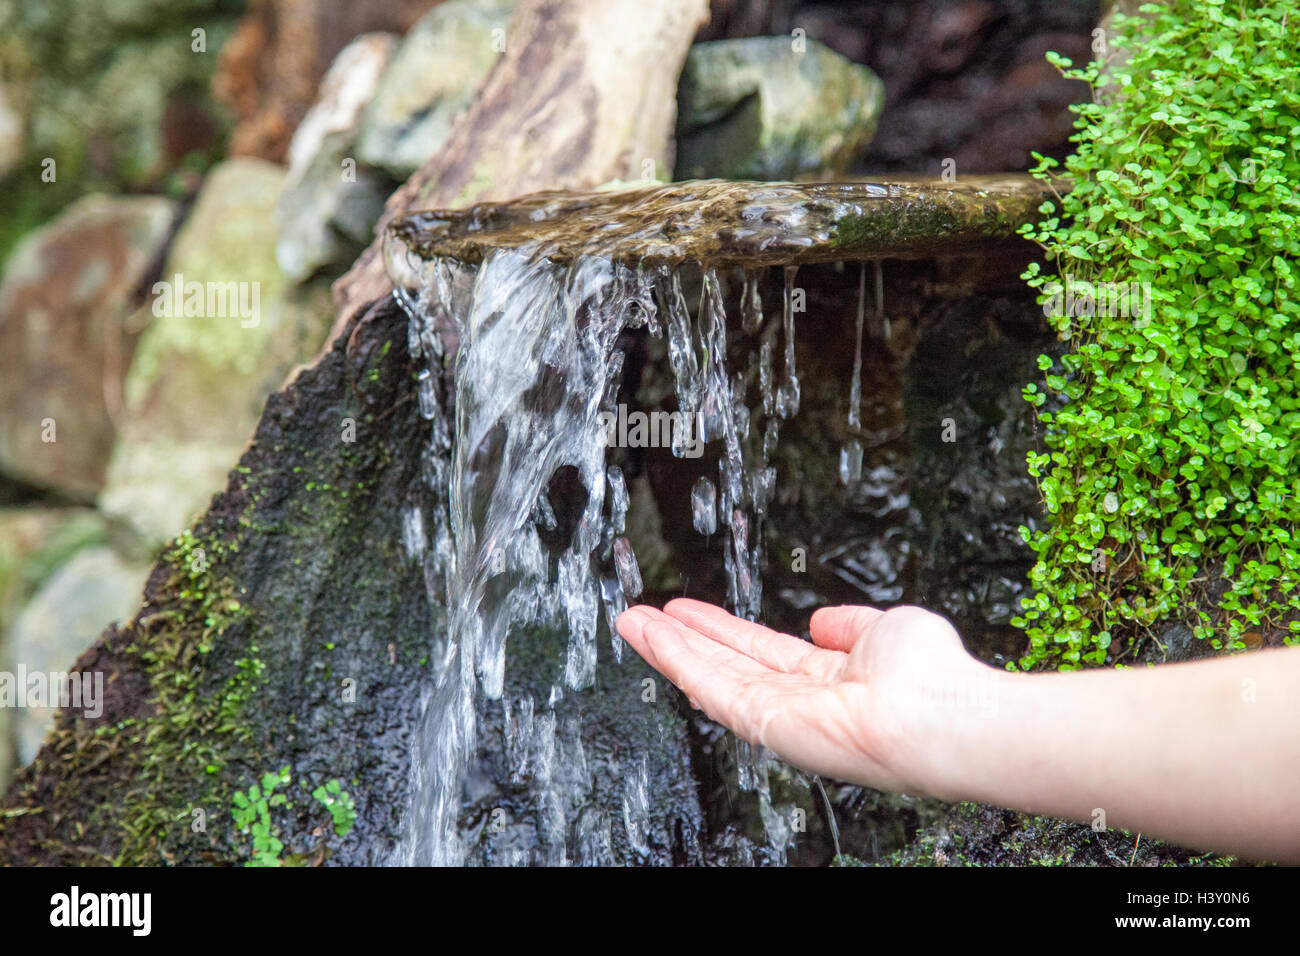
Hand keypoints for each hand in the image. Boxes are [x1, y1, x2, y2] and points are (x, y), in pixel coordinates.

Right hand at [616, 598, 986, 795]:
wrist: (941, 713)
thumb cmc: (932, 676)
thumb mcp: (885, 630)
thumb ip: (850, 626)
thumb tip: (822, 620)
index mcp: (826, 680)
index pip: (760, 652)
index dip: (722, 630)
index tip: (688, 611)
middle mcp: (798, 702)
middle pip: (725, 666)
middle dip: (682, 640)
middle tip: (642, 616)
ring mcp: (779, 716)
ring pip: (709, 677)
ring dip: (667, 648)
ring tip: (632, 620)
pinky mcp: (765, 723)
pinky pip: (712, 687)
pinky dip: (678, 659)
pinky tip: (653, 637)